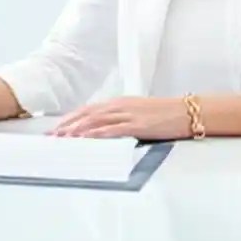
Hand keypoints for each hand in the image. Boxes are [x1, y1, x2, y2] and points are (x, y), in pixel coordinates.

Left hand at [50, 97, 189, 139]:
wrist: (187, 111)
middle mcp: (120, 106)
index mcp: (120, 102)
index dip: (72, 118)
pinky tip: (88, 138)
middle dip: (68, 125)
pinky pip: (114, 128)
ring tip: (64, 138)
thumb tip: (106, 129)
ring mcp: (129, 114)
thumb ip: (122, 118)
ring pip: (97, 120)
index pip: (89, 110)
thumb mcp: (139, 112)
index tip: (58, 127)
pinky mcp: (138, 124)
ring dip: (78, 129)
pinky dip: (98, 133)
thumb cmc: (166, 114)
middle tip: (53, 135)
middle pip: (88, 114)